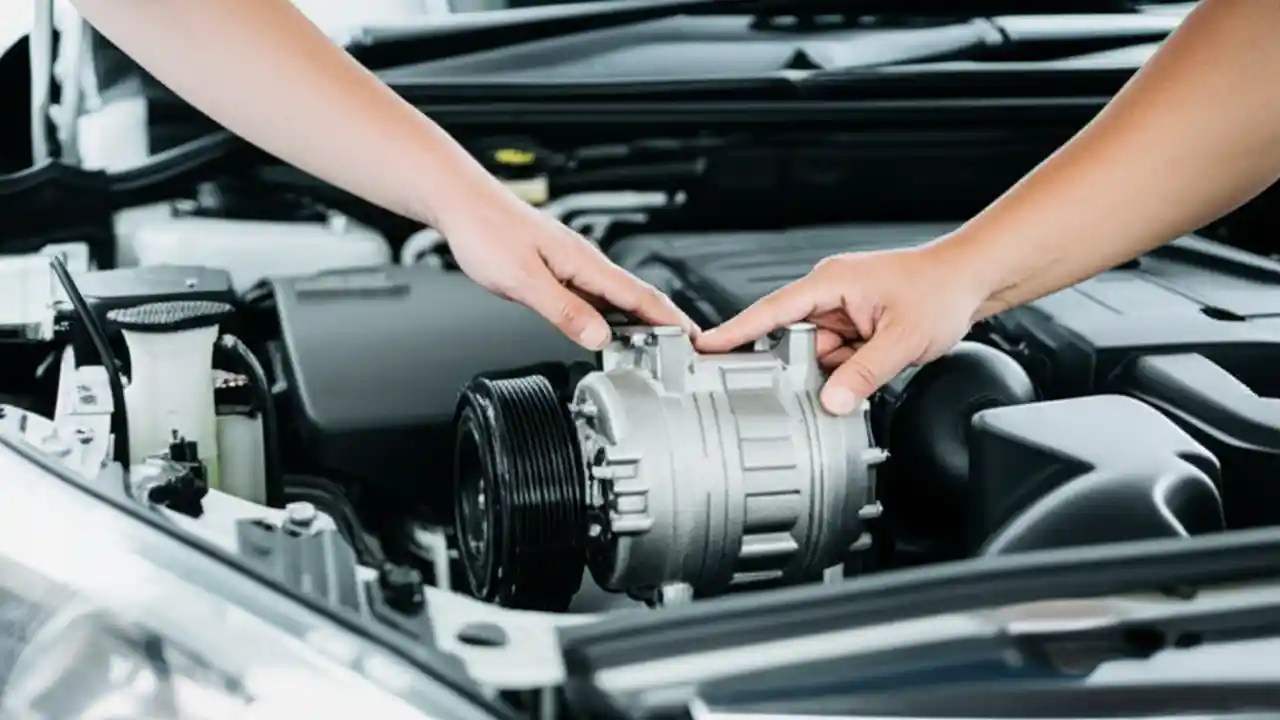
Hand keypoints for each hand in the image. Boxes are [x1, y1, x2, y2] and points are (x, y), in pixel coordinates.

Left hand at [440, 186, 697, 349]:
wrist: (460, 202)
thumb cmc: (486, 230)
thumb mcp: (524, 281)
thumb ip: (564, 311)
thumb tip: (599, 337)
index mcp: (585, 263)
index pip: (640, 296)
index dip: (670, 321)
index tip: (693, 341)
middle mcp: (584, 261)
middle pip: (635, 298)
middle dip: (662, 324)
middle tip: (683, 352)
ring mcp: (570, 264)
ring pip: (613, 298)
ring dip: (635, 323)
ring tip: (651, 349)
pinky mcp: (555, 267)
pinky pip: (591, 295)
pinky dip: (606, 315)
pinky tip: (603, 329)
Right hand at [695, 244, 990, 414]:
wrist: (971, 279)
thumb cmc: (940, 290)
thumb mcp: (902, 339)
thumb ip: (863, 373)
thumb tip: (831, 402)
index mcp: (830, 283)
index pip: (770, 311)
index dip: (735, 331)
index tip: (703, 347)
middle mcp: (830, 293)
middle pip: (793, 340)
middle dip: (809, 365)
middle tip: (828, 380)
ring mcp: (842, 309)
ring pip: (817, 353)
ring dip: (838, 368)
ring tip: (873, 363)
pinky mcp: (854, 323)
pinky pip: (837, 354)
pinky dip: (850, 367)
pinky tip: (872, 366)